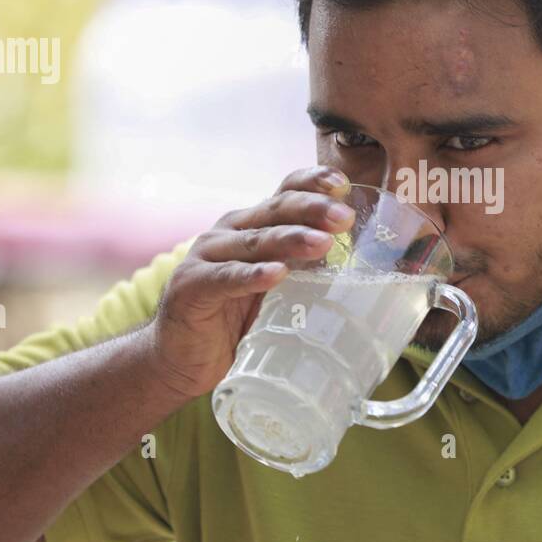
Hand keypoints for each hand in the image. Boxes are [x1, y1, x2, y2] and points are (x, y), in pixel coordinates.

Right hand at [143, 165, 353, 400]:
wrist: (181, 359)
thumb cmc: (235, 321)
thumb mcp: (278, 291)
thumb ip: (305, 273)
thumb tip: (361, 269)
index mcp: (253, 226)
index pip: (285, 192)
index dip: (312, 182)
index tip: (343, 183)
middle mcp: (230, 232)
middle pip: (275, 210)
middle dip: (312, 209)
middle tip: (344, 217)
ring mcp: (207, 256)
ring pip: (256, 241)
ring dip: (290, 239)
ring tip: (322, 244)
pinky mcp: (191, 287)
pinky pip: (226, 279)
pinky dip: (252, 275)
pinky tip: (276, 275)